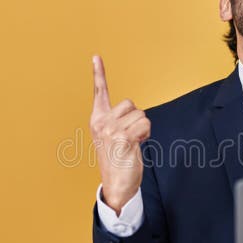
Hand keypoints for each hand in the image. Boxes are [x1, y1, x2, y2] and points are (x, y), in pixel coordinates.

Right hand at [89, 56, 150, 213]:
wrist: (117, 185)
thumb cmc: (118, 161)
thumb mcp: (112, 137)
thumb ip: (117, 122)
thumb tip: (133, 113)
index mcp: (97, 119)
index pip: (99, 92)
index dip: (98, 73)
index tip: (96, 57)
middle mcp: (101, 122)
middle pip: (131, 104)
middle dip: (136, 119)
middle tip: (129, 138)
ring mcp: (111, 129)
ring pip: (141, 115)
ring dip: (142, 129)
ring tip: (132, 144)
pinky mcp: (123, 137)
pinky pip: (145, 125)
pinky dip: (146, 135)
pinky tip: (136, 146)